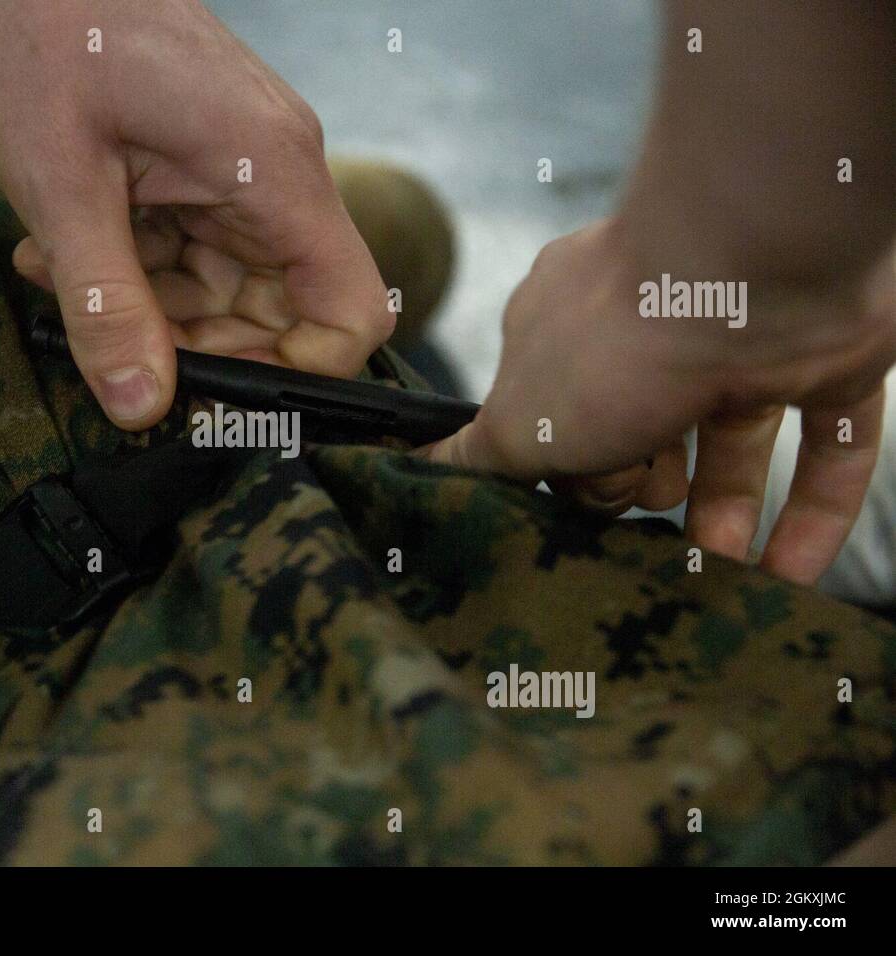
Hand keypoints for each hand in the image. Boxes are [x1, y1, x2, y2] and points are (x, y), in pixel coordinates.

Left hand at [0, 0, 391, 428]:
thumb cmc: (34, 32)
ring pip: (228, 287)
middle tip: (109, 338)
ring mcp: (241, 166)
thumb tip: (139, 407)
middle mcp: (275, 172)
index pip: (350, 310)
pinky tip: (63, 249)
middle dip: (198, 345)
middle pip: (284, 310)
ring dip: (149, 306)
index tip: (212, 391)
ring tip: (60, 274)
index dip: (297, 372)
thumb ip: (105, 303)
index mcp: (272, 171)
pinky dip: (134, 267)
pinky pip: (191, 248)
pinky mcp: (203, 163)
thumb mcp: (60, 184)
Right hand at [426, 217, 895, 585]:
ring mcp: (748, 346)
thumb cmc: (617, 347)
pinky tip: (788, 578)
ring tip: (712, 563)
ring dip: (720, 516)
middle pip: (644, 436)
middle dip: (639, 486)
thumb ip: (471, 459)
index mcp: (572, 325)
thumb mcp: (514, 422)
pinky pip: (824, 452)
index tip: (568, 490)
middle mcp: (659, 331)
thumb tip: (407, 473)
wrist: (756, 275)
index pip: (561, 416)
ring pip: (730, 450)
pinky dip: (810, 516)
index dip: (564, 467)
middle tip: (638, 494)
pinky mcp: (827, 364)